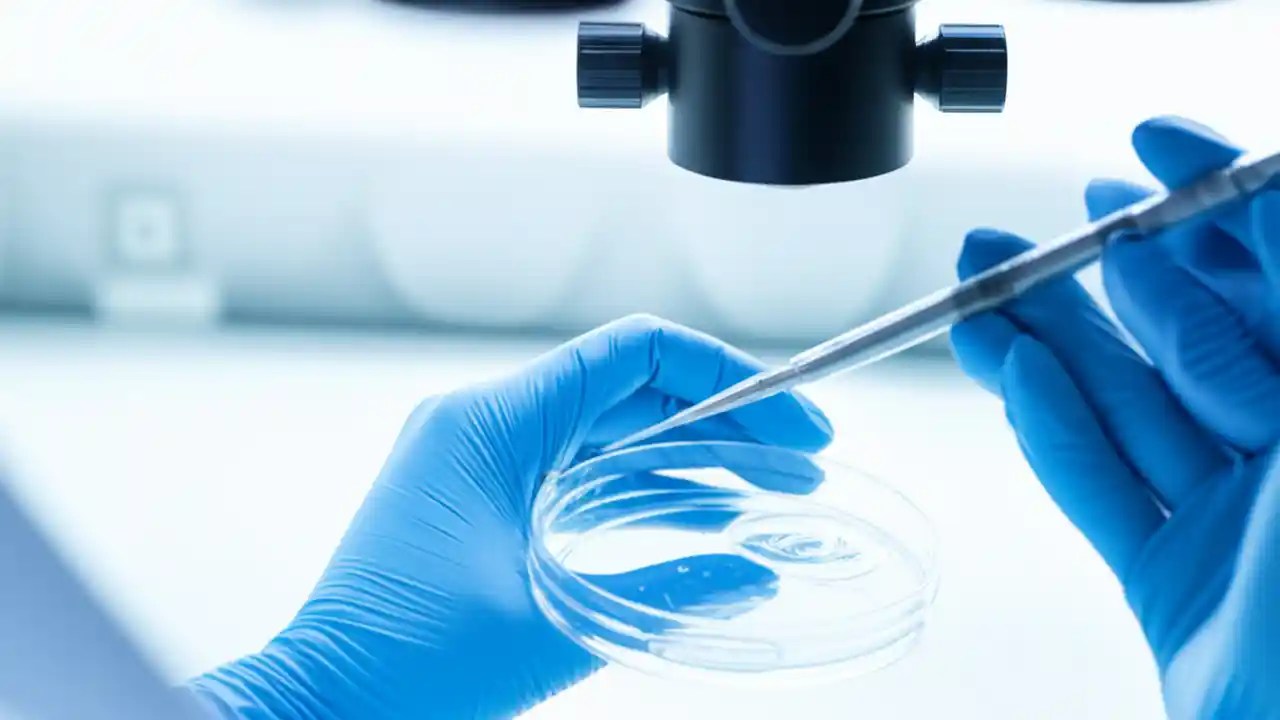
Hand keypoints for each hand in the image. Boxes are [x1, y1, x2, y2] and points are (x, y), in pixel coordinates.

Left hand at [186, 315, 832, 719]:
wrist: (321, 706)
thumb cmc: (409, 665)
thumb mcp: (555, 620)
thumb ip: (666, 591)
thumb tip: (755, 575)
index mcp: (491, 423)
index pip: (633, 355)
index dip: (725, 376)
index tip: (792, 419)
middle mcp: (479, 424)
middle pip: (627, 391)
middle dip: (721, 420)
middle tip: (801, 458)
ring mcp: (472, 460)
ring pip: (605, 432)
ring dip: (686, 454)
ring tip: (770, 487)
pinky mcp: (474, 499)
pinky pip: (574, 470)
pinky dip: (639, 485)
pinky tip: (698, 513)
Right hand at [951, 116, 1279, 718]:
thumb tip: (1269, 188)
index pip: (1274, 270)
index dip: (1212, 197)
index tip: (1150, 146)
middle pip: (1179, 340)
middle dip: (1090, 279)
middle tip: (1012, 237)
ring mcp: (1230, 521)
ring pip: (1125, 412)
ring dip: (1045, 349)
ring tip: (973, 297)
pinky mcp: (1172, 581)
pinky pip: (1104, 494)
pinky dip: (1053, 436)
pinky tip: (1013, 378)